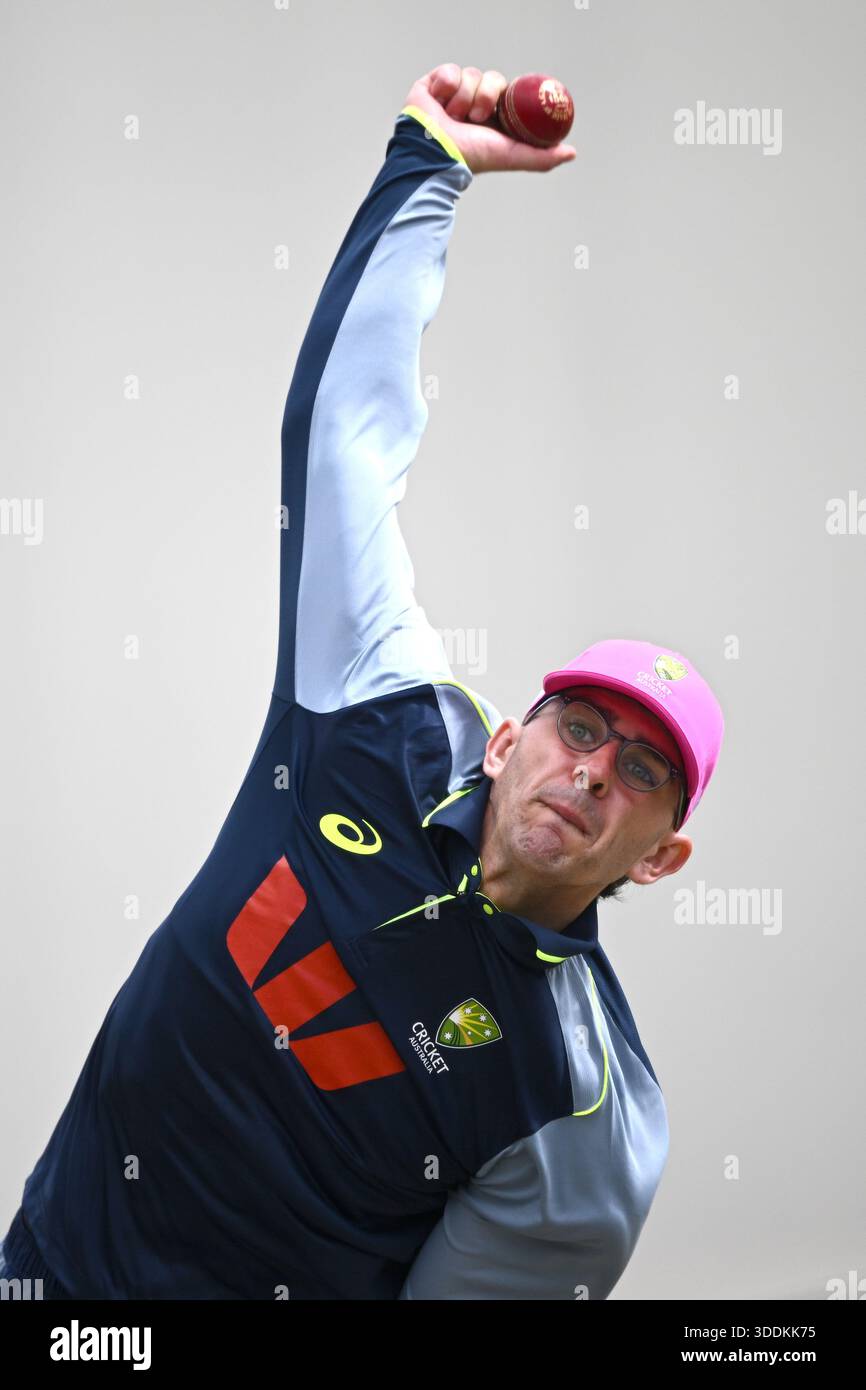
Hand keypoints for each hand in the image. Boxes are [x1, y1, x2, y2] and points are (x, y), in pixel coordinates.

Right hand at [403, 63, 577, 175]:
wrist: (435, 151)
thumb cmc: (471, 158)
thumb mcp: (512, 156)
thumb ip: (541, 157)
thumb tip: (572, 152)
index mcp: (492, 116)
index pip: (506, 90)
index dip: (507, 92)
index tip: (506, 102)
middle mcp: (473, 103)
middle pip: (492, 79)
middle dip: (486, 96)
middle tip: (476, 117)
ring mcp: (453, 94)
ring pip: (472, 74)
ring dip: (465, 96)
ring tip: (453, 117)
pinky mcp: (433, 84)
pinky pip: (450, 70)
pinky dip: (446, 86)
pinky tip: (439, 104)